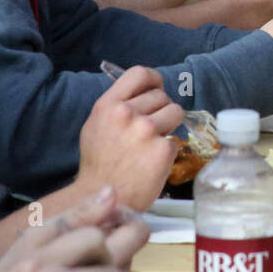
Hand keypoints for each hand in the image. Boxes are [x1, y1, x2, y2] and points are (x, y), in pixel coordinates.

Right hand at [77, 66, 183, 208]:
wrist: (105, 197)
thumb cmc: (99, 164)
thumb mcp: (96, 125)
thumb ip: (117, 105)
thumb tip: (144, 91)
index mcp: (108, 105)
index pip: (140, 74)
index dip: (154, 79)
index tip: (157, 88)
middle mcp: (127, 114)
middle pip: (162, 96)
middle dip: (160, 111)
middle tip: (150, 130)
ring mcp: (146, 131)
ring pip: (176, 112)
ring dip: (169, 126)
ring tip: (154, 142)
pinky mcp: (163, 150)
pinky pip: (175, 140)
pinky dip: (167, 151)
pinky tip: (153, 161)